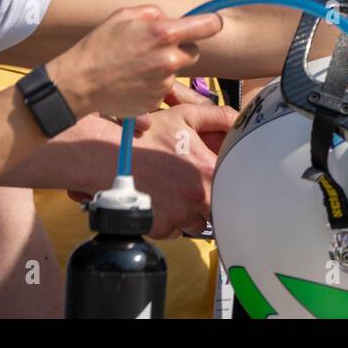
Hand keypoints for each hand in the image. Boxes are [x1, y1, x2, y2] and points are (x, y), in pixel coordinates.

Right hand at [45, 6, 222, 118]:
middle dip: (181, 49)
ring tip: (136, 66)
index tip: (212, 23)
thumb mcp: (124, 15)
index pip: (209, 26)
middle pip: (194, 52)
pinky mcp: (156, 100)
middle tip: (156, 48)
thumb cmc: (99, 45)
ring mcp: (164, 83)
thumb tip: (171, 18)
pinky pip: (163, 89)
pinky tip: (132, 80)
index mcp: (164, 34)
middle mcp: (170, 60)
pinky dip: (153, 84)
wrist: (79, 82)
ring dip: (164, 67)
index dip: (212, 23)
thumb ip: (154, 12)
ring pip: (176, 71)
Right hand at [131, 104, 237, 237]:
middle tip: (196, 185)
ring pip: (197, 223)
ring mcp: (178, 216)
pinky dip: (172, 221)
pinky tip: (162, 202)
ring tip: (177, 193)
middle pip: (217, 208)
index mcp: (207, 172)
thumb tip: (240, 120)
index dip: (228, 181)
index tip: (219, 176)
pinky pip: (176, 231)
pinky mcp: (160, 228)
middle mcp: (196, 198)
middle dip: (211, 199)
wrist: (106, 156)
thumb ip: (218, 116)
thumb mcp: (186, 116)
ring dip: (192, 213)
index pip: (234, 184)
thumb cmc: (147, 134)